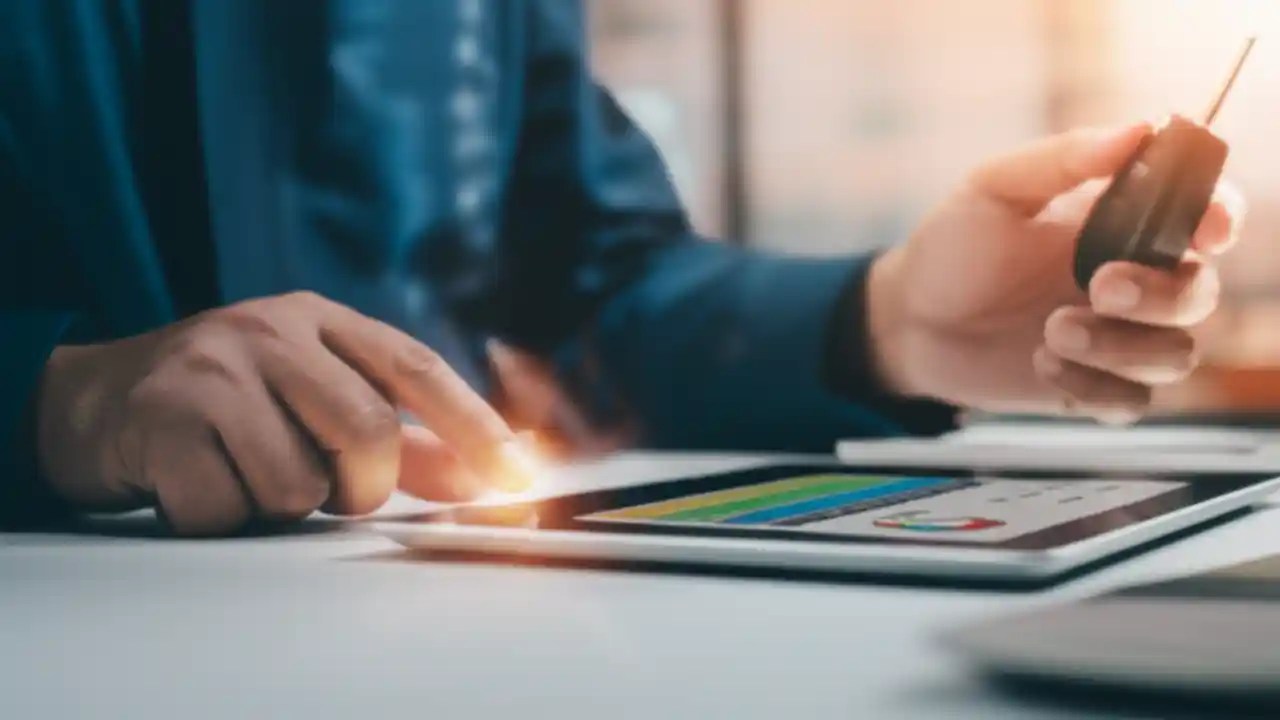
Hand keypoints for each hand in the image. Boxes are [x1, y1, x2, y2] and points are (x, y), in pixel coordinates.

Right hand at [36, 292, 534, 534]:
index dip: (473, 425)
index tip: (518, 476)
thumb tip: (486, 475)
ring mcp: (214, 369)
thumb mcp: (313, 398)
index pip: (415, 367)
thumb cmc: (226, 401)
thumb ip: (401, 438)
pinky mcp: (163, 417)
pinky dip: (220, 517)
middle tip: (326, 488)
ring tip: (244, 473)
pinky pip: (229, 508)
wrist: (96, 399)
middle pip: (367, 431)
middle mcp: (270, 330)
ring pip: (299, 482)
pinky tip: (196, 483)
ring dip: (280, 505)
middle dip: (361, 487)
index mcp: (319, 318)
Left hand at [867, 123, 1244, 421]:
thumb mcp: (994, 189)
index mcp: (1121, 224)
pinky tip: (1043, 363)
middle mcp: (1132, 279)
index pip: (1205, 216)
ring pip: (1175, 355)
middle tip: (1099, 287)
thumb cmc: (951, 247)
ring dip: (1121, 347)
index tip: (1205, 231)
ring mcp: (1116, 338)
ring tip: (1052, 331)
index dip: (1221, 220)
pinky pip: (1131, 402)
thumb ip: (1063, 160)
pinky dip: (1093, 387)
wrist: (907, 322)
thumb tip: (1138, 129)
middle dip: (1163, 294)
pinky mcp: (1093, 388)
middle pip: (1201, 292)